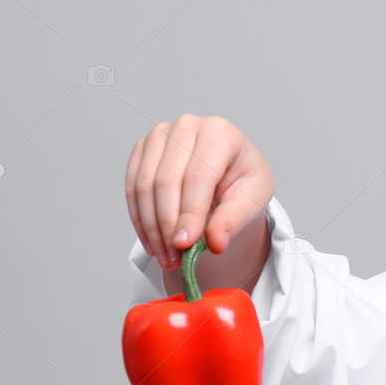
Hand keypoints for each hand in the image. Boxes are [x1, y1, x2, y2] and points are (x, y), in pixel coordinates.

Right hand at [126, 114, 272, 267]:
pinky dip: (141, 220)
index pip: (198, 177)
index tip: (185, 245)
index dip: (190, 214)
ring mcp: (160, 134)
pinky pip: (133, 188)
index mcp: (220, 132)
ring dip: (152, 228)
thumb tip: (215, 243)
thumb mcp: (252, 200)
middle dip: (168, 226)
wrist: (228, 172)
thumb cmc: (243, 182)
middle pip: (167, 181)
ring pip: (145, 187)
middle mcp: (187, 126)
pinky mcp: (142, 149)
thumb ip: (234, 220)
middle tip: (174, 258)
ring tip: (166, 256)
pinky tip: (153, 243)